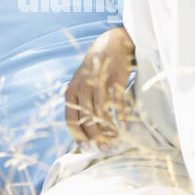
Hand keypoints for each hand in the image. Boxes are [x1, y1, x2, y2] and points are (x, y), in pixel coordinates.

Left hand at [65, 26, 134, 148]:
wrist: (110, 45)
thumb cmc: (95, 72)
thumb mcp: (80, 85)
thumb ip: (79, 104)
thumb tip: (83, 132)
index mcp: (71, 91)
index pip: (71, 119)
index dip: (78, 135)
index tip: (87, 148)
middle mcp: (82, 87)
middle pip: (87, 119)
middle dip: (96, 137)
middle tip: (105, 149)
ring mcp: (98, 83)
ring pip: (102, 112)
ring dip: (109, 130)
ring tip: (116, 142)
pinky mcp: (114, 79)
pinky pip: (117, 102)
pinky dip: (120, 116)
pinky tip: (124, 127)